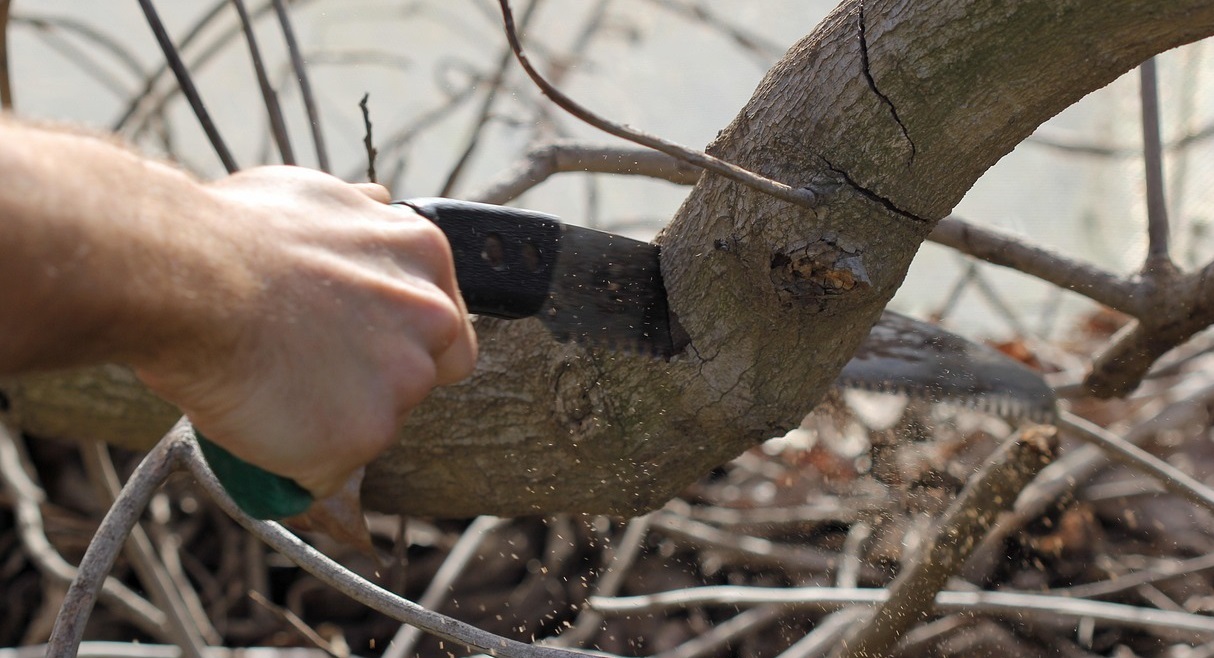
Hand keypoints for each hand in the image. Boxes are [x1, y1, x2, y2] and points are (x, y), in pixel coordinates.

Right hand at [134, 166, 476, 496]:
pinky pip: (333, 467)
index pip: (446, 320)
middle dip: (377, 380)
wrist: (185, 276)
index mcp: (423, 256)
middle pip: (424, 373)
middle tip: (313, 372)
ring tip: (270, 390)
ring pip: (378, 422)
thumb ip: (362, 217)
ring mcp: (404, 380)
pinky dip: (297, 460)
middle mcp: (431, 318)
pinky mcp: (365, 434)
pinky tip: (259, 426)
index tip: (363, 345)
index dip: (404, 339)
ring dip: (334, 419)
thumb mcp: (315, 196)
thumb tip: (380, 205)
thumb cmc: (232, 232)